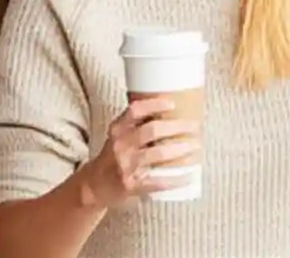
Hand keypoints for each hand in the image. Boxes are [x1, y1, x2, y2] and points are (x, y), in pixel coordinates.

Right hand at [77, 97, 197, 208]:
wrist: (93, 186)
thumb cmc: (112, 158)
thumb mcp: (117, 137)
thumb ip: (137, 125)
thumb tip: (170, 114)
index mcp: (117, 130)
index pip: (135, 110)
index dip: (154, 104)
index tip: (172, 104)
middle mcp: (120, 145)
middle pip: (151, 131)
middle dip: (177, 127)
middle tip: (195, 126)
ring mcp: (125, 166)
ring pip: (157, 154)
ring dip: (180, 149)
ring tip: (196, 147)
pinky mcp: (131, 185)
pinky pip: (158, 181)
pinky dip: (176, 179)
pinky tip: (189, 176)